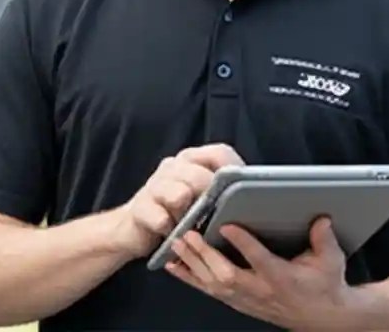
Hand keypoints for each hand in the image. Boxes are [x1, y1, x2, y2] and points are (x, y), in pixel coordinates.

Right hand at [111, 144, 244, 258]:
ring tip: (193, 228)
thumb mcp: (200, 198)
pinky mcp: (139, 209)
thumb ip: (221, 192)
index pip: (219, 153)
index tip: (245, 193)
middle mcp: (172, 167)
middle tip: (219, 218)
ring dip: (190, 214)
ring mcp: (153, 186)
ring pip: (179, 194)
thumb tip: (256, 200)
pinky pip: (160, 218)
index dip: (235, 171)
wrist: (132, 229)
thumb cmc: (176, 214)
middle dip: (212, 199)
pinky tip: (174, 236)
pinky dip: (171, 231)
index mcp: (191, 160)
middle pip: (200, 175)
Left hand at [165, 217, 360, 330]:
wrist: (323, 318)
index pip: (259, 260)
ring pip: (214, 285)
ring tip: (176, 244)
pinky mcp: (239, 303)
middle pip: (227, 275)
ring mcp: (247, 299)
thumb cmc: (325, 286)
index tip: (227, 226)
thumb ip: (323, 239)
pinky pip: (210, 291)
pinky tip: (174, 265)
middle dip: (205, 255)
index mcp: (282, 278)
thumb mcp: (331, 261)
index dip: (243, 243)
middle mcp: (261, 290)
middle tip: (188, 234)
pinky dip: (190, 278)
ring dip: (193, 265)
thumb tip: (322, 218)